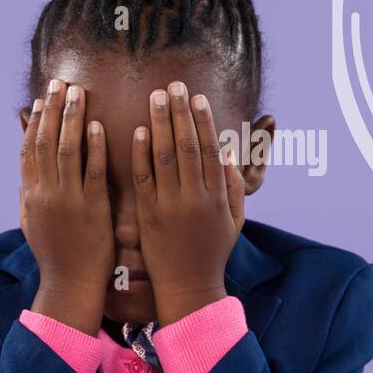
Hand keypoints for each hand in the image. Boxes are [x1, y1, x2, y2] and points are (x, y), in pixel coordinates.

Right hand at [19, 79, 113, 335]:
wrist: (70, 285)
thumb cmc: (57, 255)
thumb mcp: (33, 223)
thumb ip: (29, 196)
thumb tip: (24, 174)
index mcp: (31, 196)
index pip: (29, 150)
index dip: (34, 122)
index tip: (40, 100)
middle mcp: (45, 193)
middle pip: (45, 143)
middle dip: (52, 110)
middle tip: (59, 83)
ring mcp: (67, 200)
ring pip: (66, 151)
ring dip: (71, 119)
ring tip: (77, 93)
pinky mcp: (91, 209)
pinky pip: (92, 172)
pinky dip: (93, 147)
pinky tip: (97, 126)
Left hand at [131, 80, 244, 326]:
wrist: (188, 287)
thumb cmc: (212, 252)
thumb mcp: (235, 220)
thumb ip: (234, 186)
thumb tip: (229, 151)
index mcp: (217, 197)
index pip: (212, 150)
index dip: (205, 121)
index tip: (198, 97)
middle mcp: (194, 199)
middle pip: (188, 146)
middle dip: (181, 112)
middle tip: (175, 85)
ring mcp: (169, 206)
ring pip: (164, 157)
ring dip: (160, 123)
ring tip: (155, 96)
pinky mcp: (147, 216)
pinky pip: (143, 179)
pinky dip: (141, 154)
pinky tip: (137, 130)